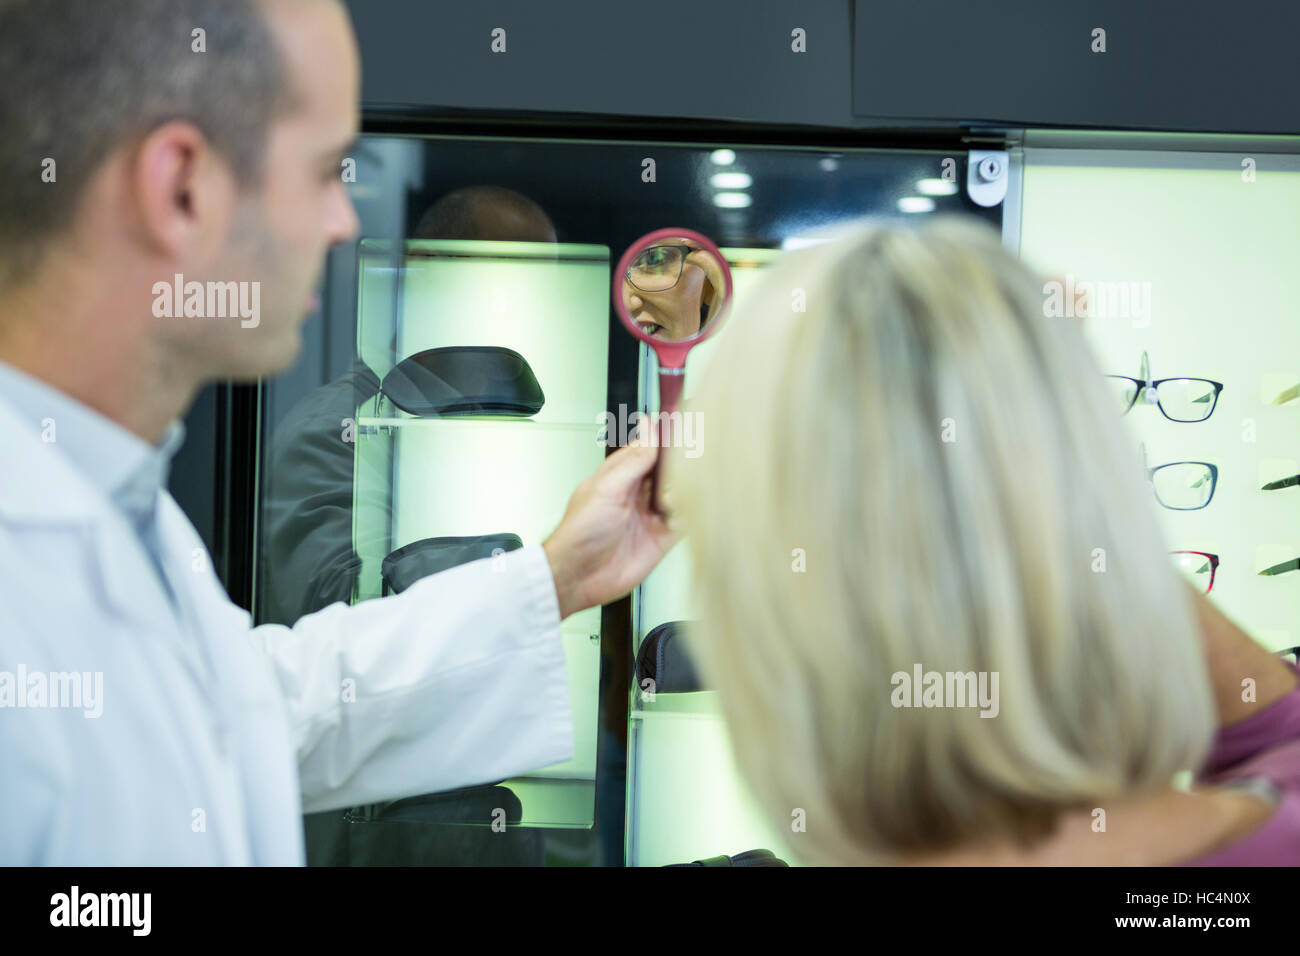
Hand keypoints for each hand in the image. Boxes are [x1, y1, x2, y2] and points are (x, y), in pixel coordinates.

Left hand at [541, 428, 677, 618]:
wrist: (580, 576)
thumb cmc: (580, 532)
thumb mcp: (607, 488)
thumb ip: (633, 461)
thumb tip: (649, 430)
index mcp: (619, 476)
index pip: (647, 449)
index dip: (663, 439)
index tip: (680, 428)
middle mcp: (636, 493)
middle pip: (666, 470)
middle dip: (679, 464)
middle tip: (689, 459)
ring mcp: (649, 515)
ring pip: (679, 494)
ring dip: (684, 490)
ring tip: (679, 491)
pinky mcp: (661, 538)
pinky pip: (683, 521)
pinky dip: (687, 515)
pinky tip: (682, 512)